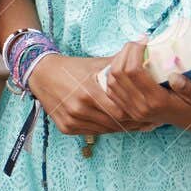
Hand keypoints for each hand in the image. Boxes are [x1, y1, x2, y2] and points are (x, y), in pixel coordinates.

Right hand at [27, 52, 153, 135]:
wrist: (42, 73)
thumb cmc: (73, 67)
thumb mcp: (96, 64)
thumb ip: (120, 66)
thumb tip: (147, 58)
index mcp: (89, 91)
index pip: (121, 111)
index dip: (136, 113)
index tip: (148, 112)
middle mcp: (79, 108)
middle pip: (114, 123)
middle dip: (132, 123)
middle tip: (147, 122)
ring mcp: (71, 119)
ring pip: (104, 130)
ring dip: (119, 128)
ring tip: (135, 125)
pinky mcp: (65, 127)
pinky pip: (92, 132)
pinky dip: (103, 129)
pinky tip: (114, 124)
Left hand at [96, 39, 190, 131]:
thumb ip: (188, 87)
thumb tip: (173, 76)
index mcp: (158, 102)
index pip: (134, 71)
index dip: (134, 51)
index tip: (145, 39)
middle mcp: (141, 108)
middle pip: (118, 74)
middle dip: (124, 52)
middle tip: (137, 42)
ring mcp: (133, 111)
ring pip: (111, 81)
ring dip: (117, 61)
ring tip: (132, 50)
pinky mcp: (130, 112)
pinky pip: (112, 90)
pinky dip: (114, 74)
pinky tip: (126, 64)